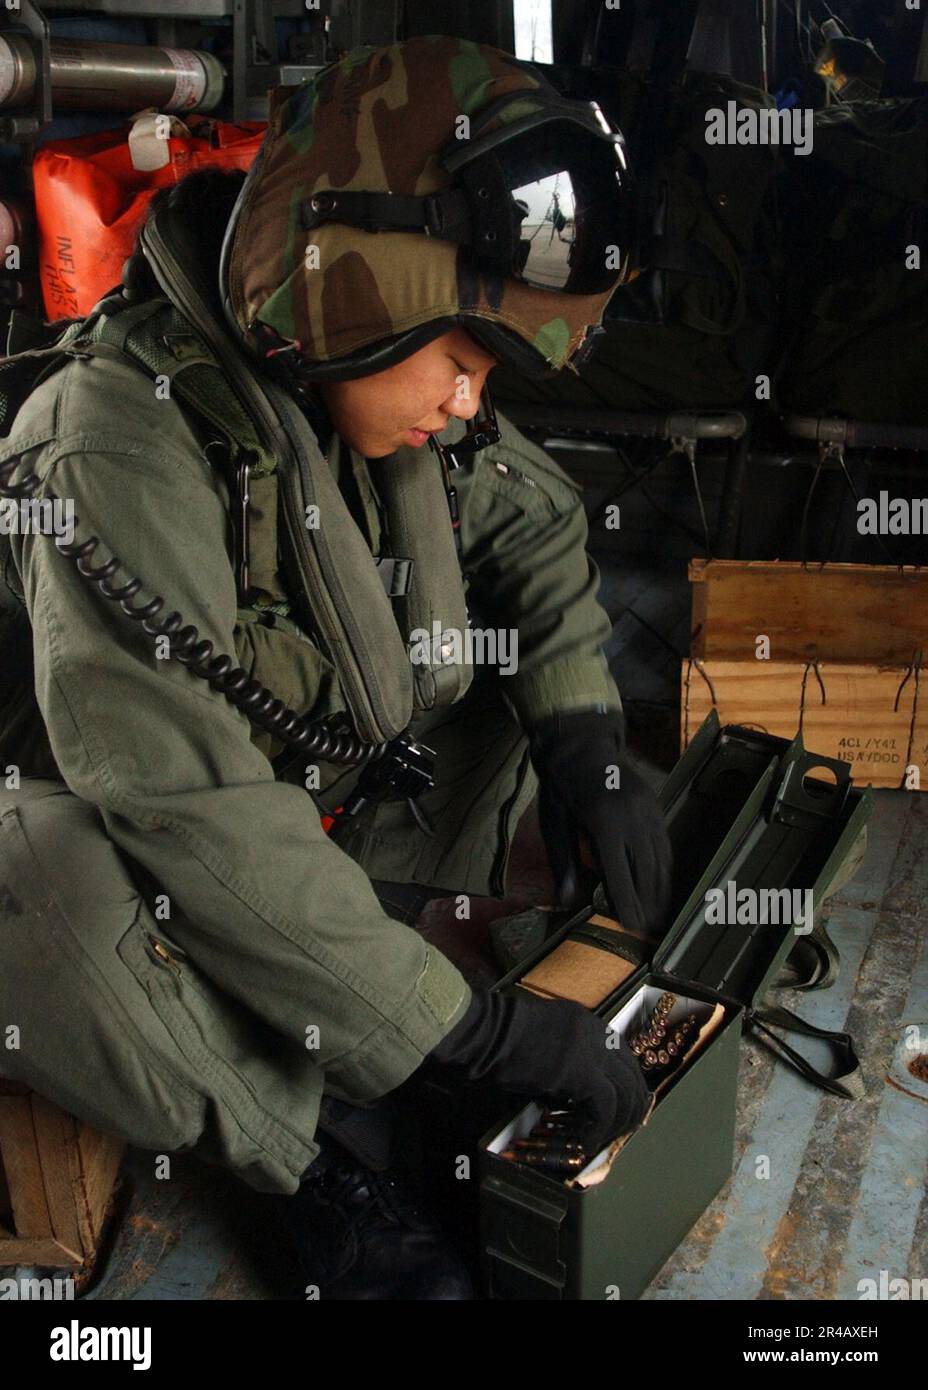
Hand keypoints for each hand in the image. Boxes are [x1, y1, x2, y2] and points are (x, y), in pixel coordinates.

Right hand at [429, 988, 650, 1156]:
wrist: (486, 1032)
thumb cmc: (500, 1038)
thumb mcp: (542, 1045)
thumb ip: (565, 1062)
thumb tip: (572, 1096)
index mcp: (587, 1023)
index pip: (622, 1056)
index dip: (625, 1084)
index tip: (620, 1106)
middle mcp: (597, 1033)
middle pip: (631, 1074)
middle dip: (632, 1105)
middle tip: (621, 1129)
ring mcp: (593, 1051)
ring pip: (626, 1093)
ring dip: (617, 1121)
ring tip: (602, 1139)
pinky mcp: (583, 1072)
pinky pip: (605, 1107)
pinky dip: (599, 1129)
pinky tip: (585, 1141)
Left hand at [527, 708, 672, 936]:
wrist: (579, 744)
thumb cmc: (560, 786)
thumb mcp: (553, 822)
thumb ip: (562, 861)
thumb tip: (566, 900)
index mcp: (604, 822)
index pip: (621, 874)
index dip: (628, 903)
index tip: (635, 927)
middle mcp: (633, 816)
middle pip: (647, 869)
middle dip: (650, 901)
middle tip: (652, 929)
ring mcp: (648, 809)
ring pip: (661, 857)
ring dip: (662, 887)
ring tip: (661, 914)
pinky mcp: (655, 804)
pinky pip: (664, 842)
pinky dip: (665, 866)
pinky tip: (663, 883)